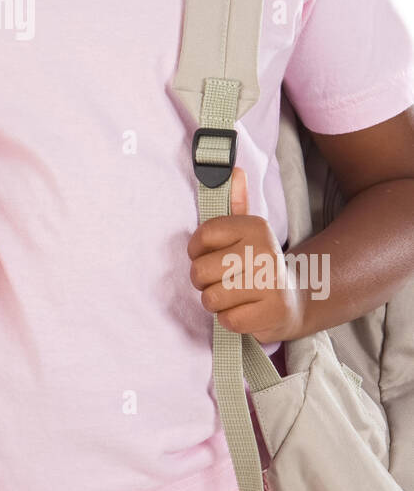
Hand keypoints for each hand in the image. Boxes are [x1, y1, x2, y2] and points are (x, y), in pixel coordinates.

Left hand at [186, 166, 303, 343]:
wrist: (296, 300)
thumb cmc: (258, 264)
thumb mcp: (247, 232)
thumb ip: (236, 202)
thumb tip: (235, 170)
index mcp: (255, 227)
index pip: (202, 236)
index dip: (195, 251)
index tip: (206, 255)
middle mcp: (265, 251)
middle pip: (201, 270)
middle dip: (202, 281)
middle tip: (219, 280)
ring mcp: (271, 283)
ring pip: (211, 298)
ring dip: (215, 302)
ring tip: (232, 296)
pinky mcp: (272, 313)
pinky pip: (227, 320)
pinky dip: (230, 320)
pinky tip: (244, 311)